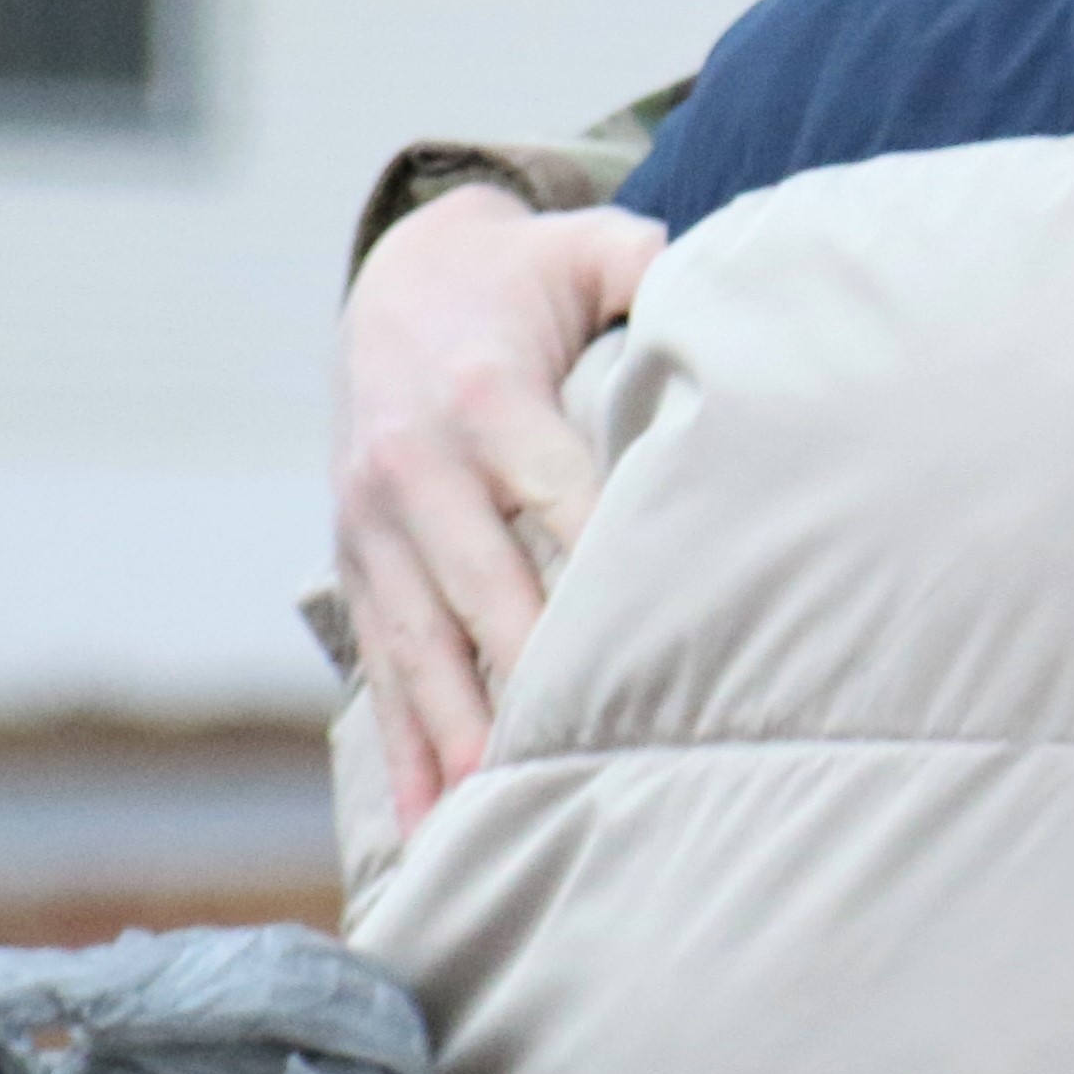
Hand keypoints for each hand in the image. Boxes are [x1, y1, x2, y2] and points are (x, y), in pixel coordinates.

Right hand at [335, 185, 663, 825]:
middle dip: (532, 677)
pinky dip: (404, 751)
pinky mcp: (355, 566)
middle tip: (585, 762)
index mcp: (481, 392)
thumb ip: (651, 261)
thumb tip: (718, 275)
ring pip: (422, 648)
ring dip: (460, 738)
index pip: (559, 494)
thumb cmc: (523, 278)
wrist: (394, 281)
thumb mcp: (583, 248)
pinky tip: (428, 825)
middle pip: (487, 589)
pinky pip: (378, 670)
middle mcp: (414, 468)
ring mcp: (372, 526)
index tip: (658, 639)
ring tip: (500, 820)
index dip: (606, 564)